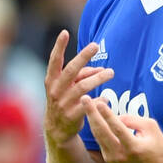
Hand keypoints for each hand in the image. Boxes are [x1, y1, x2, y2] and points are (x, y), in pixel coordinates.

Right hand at [44, 30, 113, 149]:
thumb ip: (80, 75)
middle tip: (95, 45)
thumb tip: (98, 68)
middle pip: (71, 70)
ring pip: (83, 87)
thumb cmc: (64, 101)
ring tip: (111, 72)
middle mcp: (55, 90)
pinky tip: (106, 98)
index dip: (59, 46)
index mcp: (51, 80)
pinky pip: (88, 105)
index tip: (65, 32)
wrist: (57, 129)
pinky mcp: (72, 116)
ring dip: (98, 78)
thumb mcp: (66, 87)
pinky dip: (98, 100)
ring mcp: (63, 103)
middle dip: (83, 57)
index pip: (54, 60)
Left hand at [81, 96, 162, 162]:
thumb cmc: (157, 146)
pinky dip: (98, 128)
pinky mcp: (110, 161)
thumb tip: (115, 116)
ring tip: (86, 104)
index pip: (117, 128)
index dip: (107, 114)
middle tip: (84, 99)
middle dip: (92, 113)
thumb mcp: (151, 128)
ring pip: (98, 136)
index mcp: (133, 147)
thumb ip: (132, 119)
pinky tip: (94, 117)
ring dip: (92, 119)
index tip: (99, 102)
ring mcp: (113, 159)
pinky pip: (101, 141)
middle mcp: (121, 155)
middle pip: (102, 132)